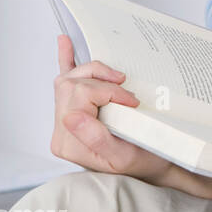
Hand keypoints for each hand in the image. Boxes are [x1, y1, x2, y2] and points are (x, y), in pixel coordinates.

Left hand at [51, 34, 172, 181]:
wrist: (149, 169)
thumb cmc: (141, 163)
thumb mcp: (123, 156)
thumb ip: (95, 138)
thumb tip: (69, 116)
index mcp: (69, 142)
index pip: (80, 98)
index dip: (109, 92)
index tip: (133, 102)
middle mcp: (62, 130)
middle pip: (70, 85)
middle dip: (101, 80)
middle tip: (128, 92)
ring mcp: (67, 120)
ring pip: (68, 79)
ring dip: (91, 71)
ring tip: (115, 76)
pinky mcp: (76, 112)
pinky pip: (65, 82)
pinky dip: (66, 61)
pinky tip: (65, 42)